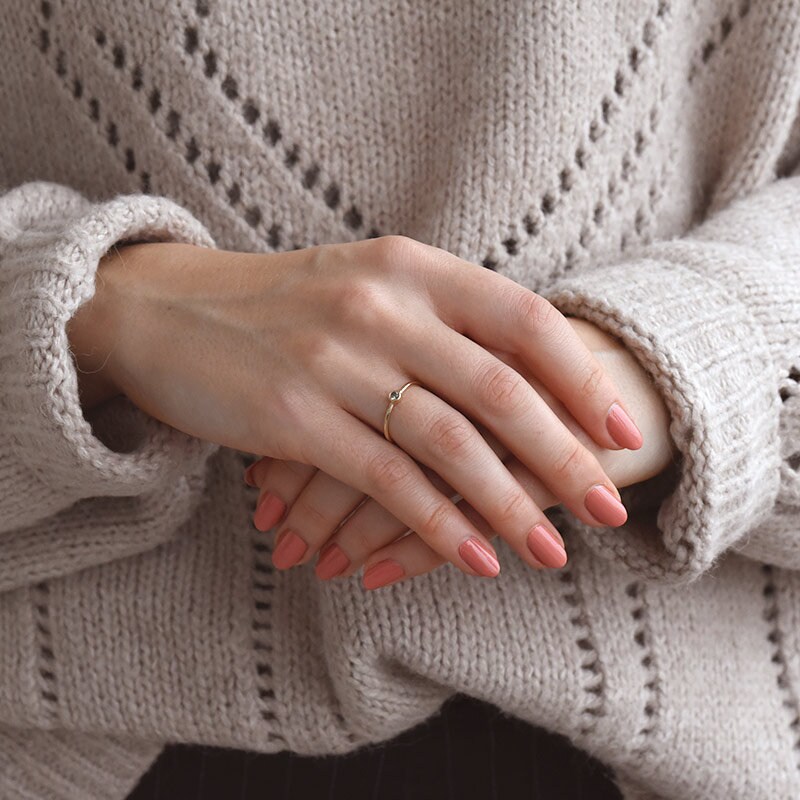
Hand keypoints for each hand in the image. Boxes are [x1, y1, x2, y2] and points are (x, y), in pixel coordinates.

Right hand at [68, 236, 640, 579]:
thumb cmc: (282, 307)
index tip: (622, 432)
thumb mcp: (367, 286)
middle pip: (501, 389)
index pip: (524, 321)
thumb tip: (526, 381)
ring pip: (451, 442)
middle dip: (567, 457)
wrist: (167, 309)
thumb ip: (440, 319)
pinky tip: (475, 558)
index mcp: (410, 267)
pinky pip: (387, 478)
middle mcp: (381, 306)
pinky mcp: (294, 414)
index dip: (581, 380)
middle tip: (609, 507)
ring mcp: (336, 359)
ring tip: (551, 554)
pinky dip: (439, 524)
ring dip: (510, 506)